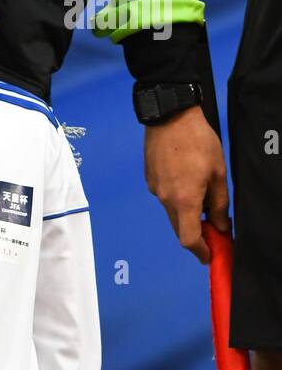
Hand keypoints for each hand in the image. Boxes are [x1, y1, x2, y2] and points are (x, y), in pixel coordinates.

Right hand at [142, 105, 230, 263]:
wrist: (169, 114)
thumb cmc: (197, 141)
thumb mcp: (218, 173)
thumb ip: (219, 204)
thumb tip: (221, 225)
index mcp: (184, 200)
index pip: (189, 239)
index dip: (200, 251)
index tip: (210, 255)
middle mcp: (165, 198)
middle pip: (179, 227)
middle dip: (195, 231)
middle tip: (212, 224)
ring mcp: (154, 187)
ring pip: (171, 210)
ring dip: (185, 210)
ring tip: (200, 190)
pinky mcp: (149, 176)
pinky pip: (164, 194)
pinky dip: (175, 196)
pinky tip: (185, 177)